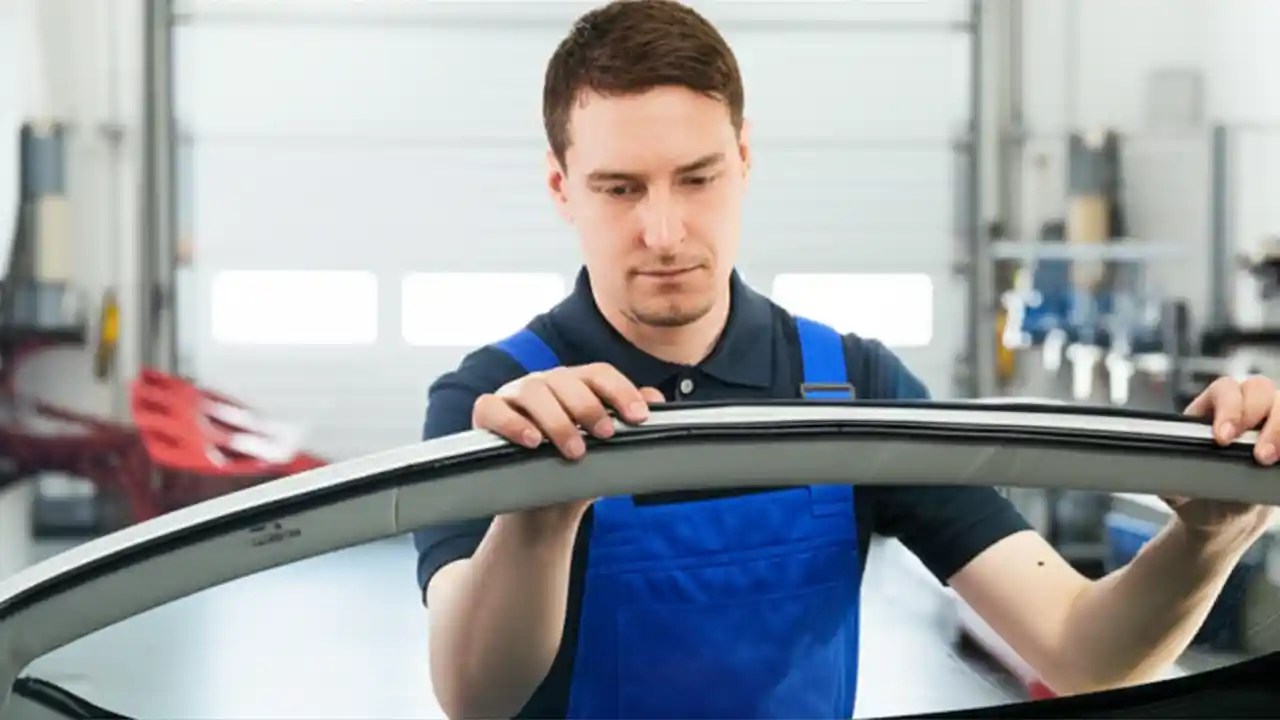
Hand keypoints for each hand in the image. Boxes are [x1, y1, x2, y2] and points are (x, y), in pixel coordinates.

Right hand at [473, 362, 664, 459]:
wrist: (542, 508)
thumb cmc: (573, 468)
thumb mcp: (607, 448)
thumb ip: (626, 420)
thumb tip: (657, 399)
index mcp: (575, 384)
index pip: (599, 374)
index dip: (621, 391)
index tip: (639, 416)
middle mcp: (545, 384)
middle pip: (566, 379)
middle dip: (588, 406)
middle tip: (605, 435)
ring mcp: (513, 396)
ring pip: (533, 391)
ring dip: (557, 419)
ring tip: (573, 450)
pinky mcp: (486, 415)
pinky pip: (492, 408)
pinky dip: (513, 423)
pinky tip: (532, 441)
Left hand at [1168, 376, 1279, 547]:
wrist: (1219, 517)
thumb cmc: (1193, 494)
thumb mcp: (1173, 486)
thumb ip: (1167, 474)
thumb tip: (1157, 468)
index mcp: (1210, 409)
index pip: (1224, 390)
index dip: (1228, 408)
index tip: (1222, 439)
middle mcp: (1244, 408)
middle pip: (1261, 389)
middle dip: (1259, 417)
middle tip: (1256, 455)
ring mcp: (1270, 422)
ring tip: (1267, 461)